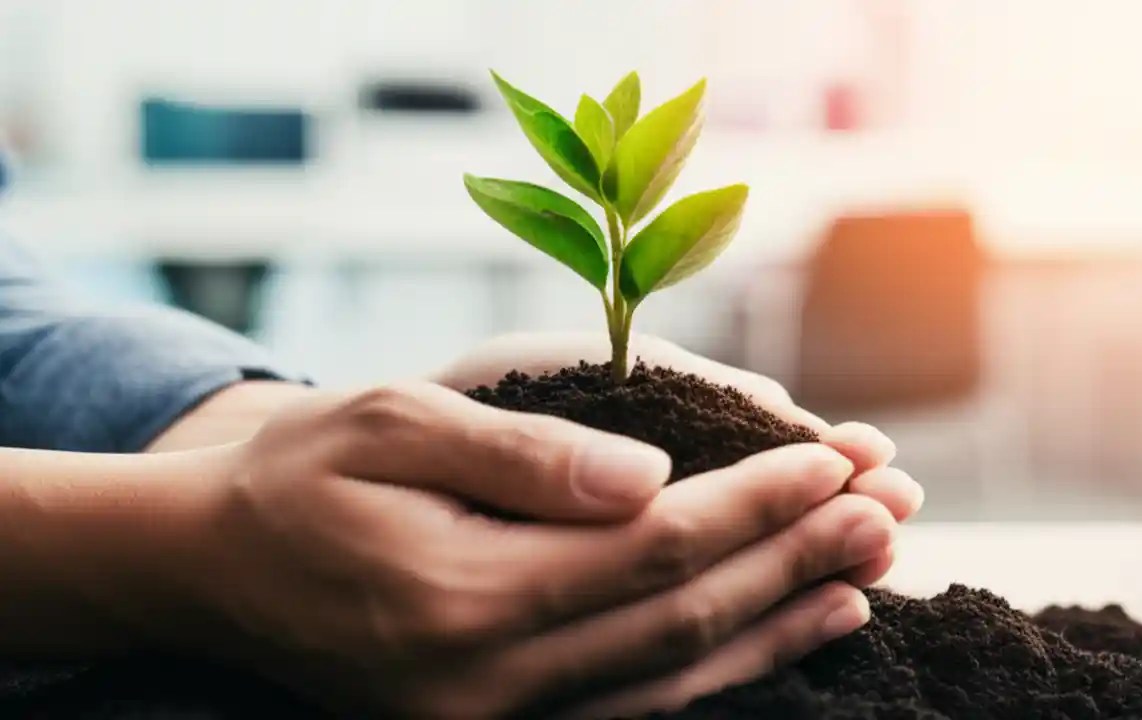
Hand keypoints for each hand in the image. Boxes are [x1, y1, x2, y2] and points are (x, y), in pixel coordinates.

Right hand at [180, 380, 894, 716]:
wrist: (215, 564)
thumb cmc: (305, 472)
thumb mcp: (395, 423)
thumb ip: (526, 455)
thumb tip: (654, 475)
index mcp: (462, 592)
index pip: (655, 545)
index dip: (759, 500)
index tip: (837, 454)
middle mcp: (486, 678)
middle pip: (682, 614)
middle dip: (796, 554)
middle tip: (888, 506)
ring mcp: (492, 719)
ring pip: (677, 674)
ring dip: (783, 618)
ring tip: (870, 568)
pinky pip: (639, 706)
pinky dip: (726, 667)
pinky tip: (791, 631)